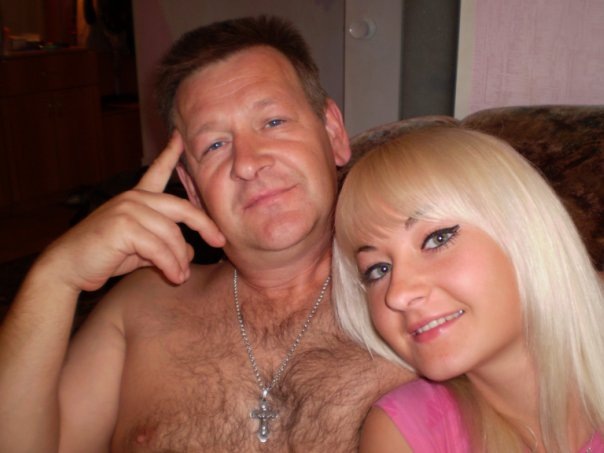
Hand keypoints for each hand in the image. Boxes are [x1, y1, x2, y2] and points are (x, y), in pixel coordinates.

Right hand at [42, 132, 225, 291]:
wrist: (69, 267)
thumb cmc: (105, 256)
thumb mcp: (141, 249)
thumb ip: (165, 244)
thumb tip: (190, 250)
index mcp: (137, 198)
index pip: (157, 171)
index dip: (171, 153)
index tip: (180, 136)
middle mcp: (134, 198)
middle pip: (182, 208)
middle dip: (205, 225)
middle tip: (220, 241)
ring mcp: (128, 209)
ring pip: (172, 234)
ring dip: (181, 259)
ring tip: (182, 276)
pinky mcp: (123, 226)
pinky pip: (160, 248)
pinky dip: (171, 265)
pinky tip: (174, 276)